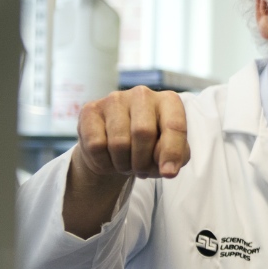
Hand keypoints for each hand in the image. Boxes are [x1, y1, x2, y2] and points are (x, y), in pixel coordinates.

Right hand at [64, 86, 191, 238]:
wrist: (117, 147)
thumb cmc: (151, 148)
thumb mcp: (172, 154)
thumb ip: (177, 157)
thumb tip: (167, 168)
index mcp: (169, 101)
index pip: (174, 126)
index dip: (172, 153)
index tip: (169, 173)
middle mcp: (142, 94)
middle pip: (143, 132)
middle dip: (143, 161)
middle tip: (141, 170)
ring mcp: (114, 99)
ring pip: (118, 142)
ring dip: (123, 164)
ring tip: (126, 163)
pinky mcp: (90, 109)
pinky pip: (96, 145)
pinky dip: (104, 162)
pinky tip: (108, 158)